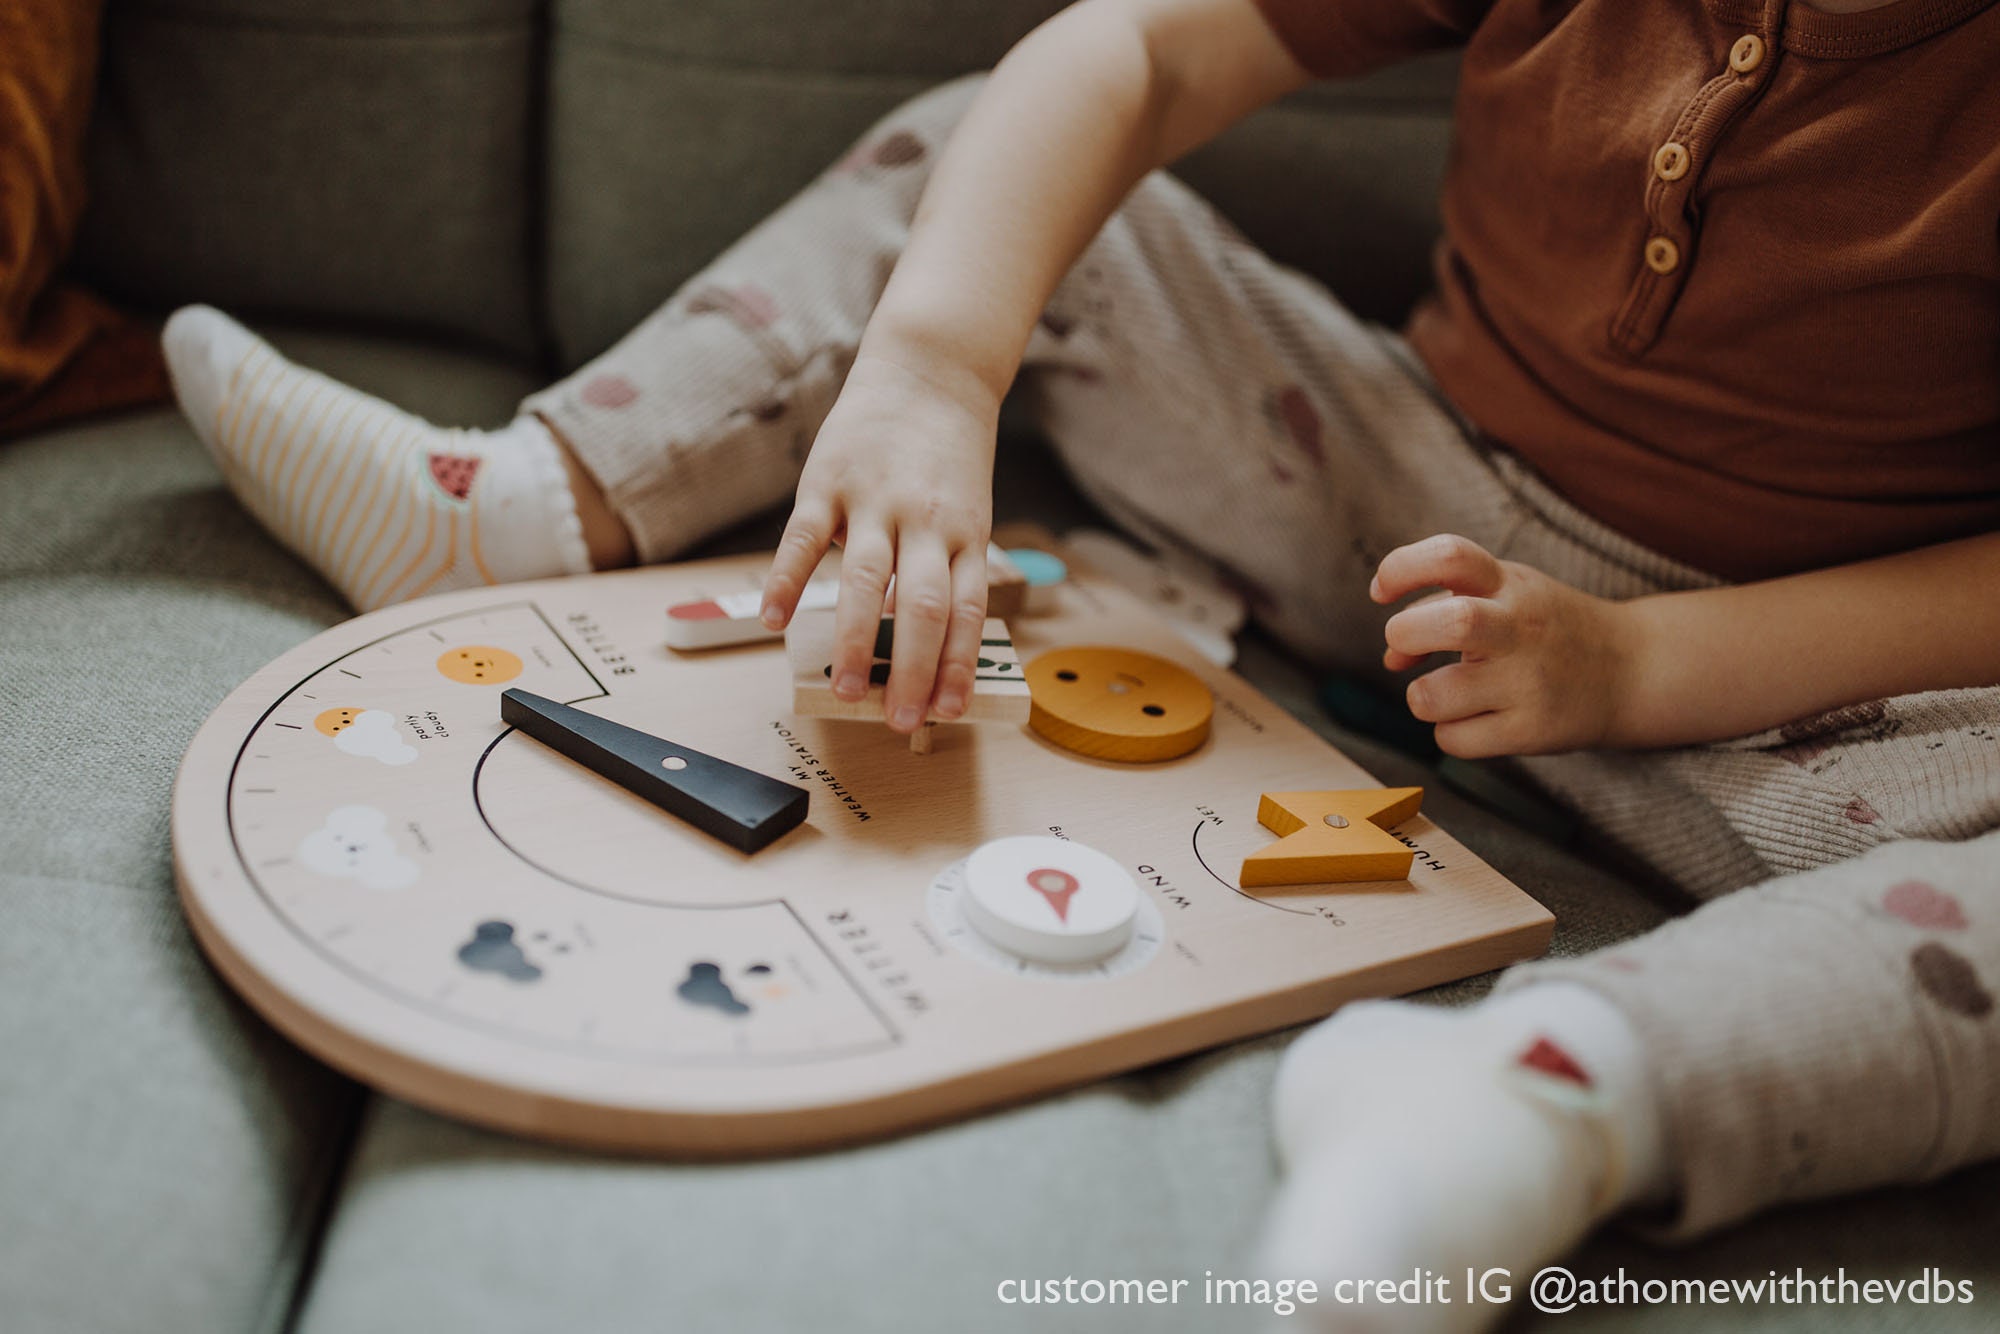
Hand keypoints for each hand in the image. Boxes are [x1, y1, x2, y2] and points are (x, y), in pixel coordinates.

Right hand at [760, 347, 998, 733]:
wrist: (928, 371)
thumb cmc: (948, 456)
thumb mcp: (966, 511)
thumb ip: (947, 567)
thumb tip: (925, 643)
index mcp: (965, 534)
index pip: (967, 611)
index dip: (957, 664)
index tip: (947, 710)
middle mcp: (925, 521)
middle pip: (924, 605)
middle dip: (913, 668)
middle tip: (899, 719)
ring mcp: (876, 500)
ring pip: (868, 579)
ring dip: (857, 639)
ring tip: (845, 689)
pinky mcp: (829, 481)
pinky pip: (806, 539)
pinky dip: (790, 581)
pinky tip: (777, 621)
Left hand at [1372, 535, 1639, 756]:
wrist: (1630, 670)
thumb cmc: (1545, 628)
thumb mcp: (1504, 594)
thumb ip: (1438, 608)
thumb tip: (1391, 656)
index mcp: (1509, 583)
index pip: (1450, 556)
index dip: (1400, 568)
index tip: (1381, 591)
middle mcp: (1521, 628)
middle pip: (1452, 622)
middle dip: (1404, 634)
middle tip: (1407, 645)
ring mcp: (1529, 682)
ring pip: (1433, 696)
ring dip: (1421, 695)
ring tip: (1447, 691)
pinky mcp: (1531, 731)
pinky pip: (1453, 739)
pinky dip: (1449, 731)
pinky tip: (1476, 718)